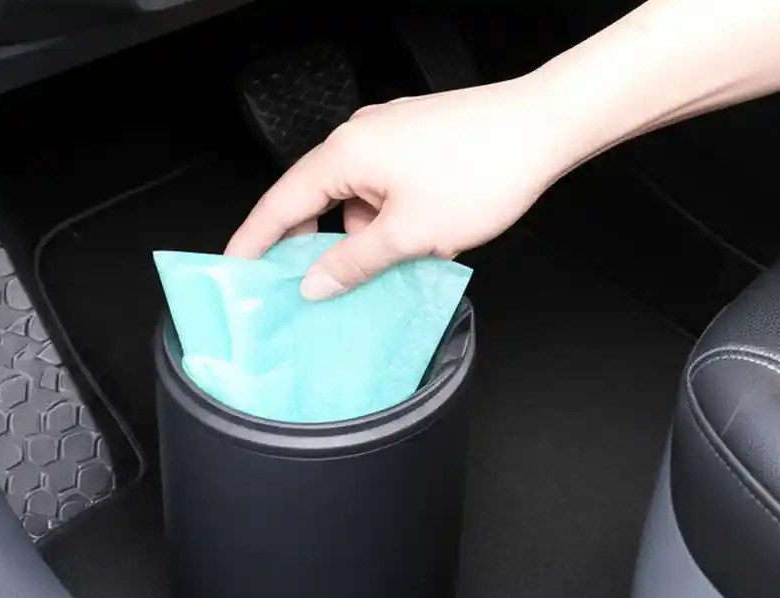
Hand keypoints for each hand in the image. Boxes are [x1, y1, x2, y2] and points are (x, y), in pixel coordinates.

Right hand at [225, 76, 571, 299]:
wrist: (545, 126)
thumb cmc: (483, 170)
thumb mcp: (410, 235)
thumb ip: (354, 262)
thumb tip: (316, 282)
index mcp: (345, 153)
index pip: (280, 202)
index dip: (254, 240)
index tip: (235, 269)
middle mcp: (360, 136)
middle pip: (316, 199)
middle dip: (314, 246)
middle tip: (307, 288)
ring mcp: (391, 134)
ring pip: (358, 198)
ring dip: (365, 237)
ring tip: (392, 271)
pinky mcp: (418, 140)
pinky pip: (386, 188)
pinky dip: (391, 219)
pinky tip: (418, 247)